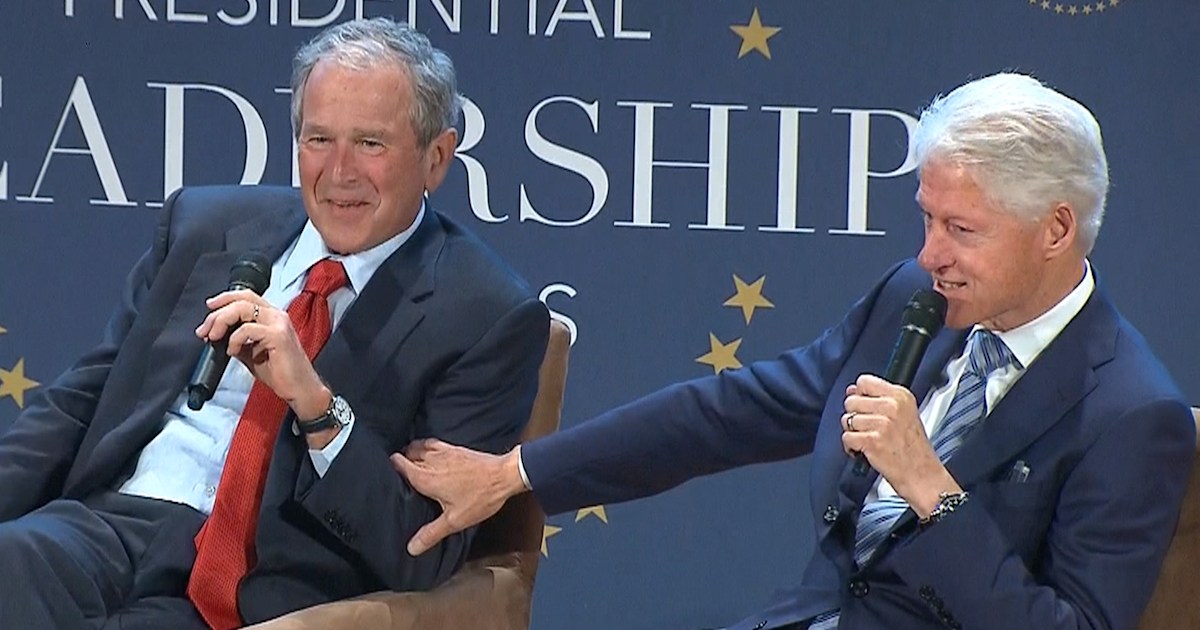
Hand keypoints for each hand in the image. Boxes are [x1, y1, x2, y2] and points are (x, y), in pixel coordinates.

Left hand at [196, 289, 327, 419]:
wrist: (300, 389)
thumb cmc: (281, 373)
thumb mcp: (251, 353)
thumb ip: (237, 340)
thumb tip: (216, 336)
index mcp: (272, 317)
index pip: (247, 296)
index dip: (226, 298)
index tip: (209, 307)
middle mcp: (277, 316)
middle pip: (242, 299)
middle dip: (217, 314)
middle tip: (204, 330)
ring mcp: (279, 324)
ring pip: (242, 309)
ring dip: (221, 322)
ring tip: (213, 338)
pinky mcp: (278, 336)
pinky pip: (247, 329)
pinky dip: (234, 339)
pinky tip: (232, 351)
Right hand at [391, 439, 527, 555]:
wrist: (504, 476)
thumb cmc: (480, 497)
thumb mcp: (455, 520)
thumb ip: (431, 534)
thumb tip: (411, 548)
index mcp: (426, 477)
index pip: (398, 463)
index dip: (389, 467)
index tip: (384, 474)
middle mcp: (431, 460)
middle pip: (405, 454)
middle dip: (398, 461)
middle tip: (395, 473)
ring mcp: (444, 451)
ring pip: (417, 446)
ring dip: (410, 452)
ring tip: (408, 463)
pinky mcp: (455, 448)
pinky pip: (432, 442)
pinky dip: (425, 446)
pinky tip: (428, 454)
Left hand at [841, 374, 960, 516]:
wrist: (922, 475)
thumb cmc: (914, 448)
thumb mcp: (905, 414)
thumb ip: (879, 399)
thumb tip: (852, 391)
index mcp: (900, 396)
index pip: (864, 381)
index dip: (860, 395)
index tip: (865, 407)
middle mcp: (892, 407)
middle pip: (851, 401)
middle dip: (855, 416)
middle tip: (869, 429)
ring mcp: (881, 424)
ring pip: (847, 420)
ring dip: (853, 433)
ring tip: (869, 440)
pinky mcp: (872, 441)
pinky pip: (846, 437)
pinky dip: (851, 447)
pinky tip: (864, 450)